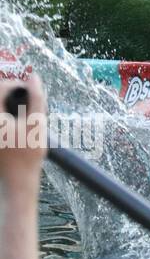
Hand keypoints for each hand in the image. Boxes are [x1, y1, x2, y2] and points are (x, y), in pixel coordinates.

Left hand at [0, 73, 46, 190]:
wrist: (17, 181)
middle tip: (28, 102)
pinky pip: (1, 122)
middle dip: (11, 95)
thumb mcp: (37, 122)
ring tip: (24, 115)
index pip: (0, 88)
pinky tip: (18, 127)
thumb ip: (37, 97)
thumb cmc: (28, 154)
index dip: (15, 85)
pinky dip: (6, 118)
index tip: (29, 91)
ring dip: (9, 107)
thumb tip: (34, 77)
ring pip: (1, 110)